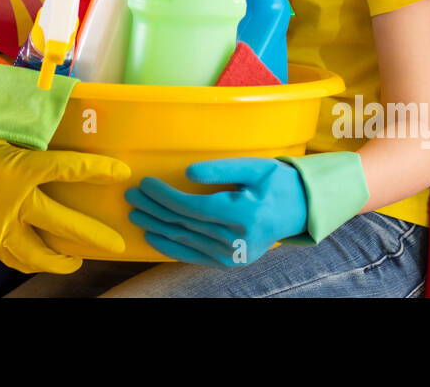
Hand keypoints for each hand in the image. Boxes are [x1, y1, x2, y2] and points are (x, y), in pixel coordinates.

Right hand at [0, 138, 132, 274]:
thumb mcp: (2, 128)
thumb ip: (33, 132)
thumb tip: (67, 118)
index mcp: (19, 166)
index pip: (67, 168)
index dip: (97, 171)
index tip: (119, 173)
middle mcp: (12, 199)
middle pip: (61, 223)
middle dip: (92, 235)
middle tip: (115, 243)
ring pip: (38, 254)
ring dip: (61, 261)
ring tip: (77, 260)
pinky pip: (14, 257)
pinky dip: (32, 261)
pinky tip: (45, 258)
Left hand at [124, 157, 307, 267]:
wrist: (299, 209)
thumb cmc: (275, 182)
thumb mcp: (253, 167)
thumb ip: (220, 169)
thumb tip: (188, 174)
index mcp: (242, 215)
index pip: (191, 207)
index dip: (164, 196)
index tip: (145, 183)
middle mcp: (236, 240)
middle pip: (183, 223)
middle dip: (154, 209)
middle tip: (130, 195)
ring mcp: (232, 255)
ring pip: (185, 240)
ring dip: (156, 227)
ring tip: (135, 213)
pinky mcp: (230, 261)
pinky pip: (193, 255)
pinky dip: (171, 247)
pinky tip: (152, 237)